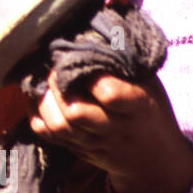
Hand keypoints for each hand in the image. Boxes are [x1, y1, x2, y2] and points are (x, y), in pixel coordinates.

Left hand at [29, 71, 192, 192]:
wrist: (155, 159)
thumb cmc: (150, 110)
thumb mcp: (148, 84)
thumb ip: (121, 64)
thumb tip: (88, 33)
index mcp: (137, 108)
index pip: (110, 95)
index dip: (91, 77)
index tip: (84, 61)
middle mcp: (113, 129)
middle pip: (74, 112)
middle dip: (57, 85)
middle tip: (54, 67)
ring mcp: (93, 143)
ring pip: (57, 126)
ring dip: (43, 100)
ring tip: (44, 81)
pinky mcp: (77, 150)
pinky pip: (48, 136)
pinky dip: (37, 115)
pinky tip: (39, 98)